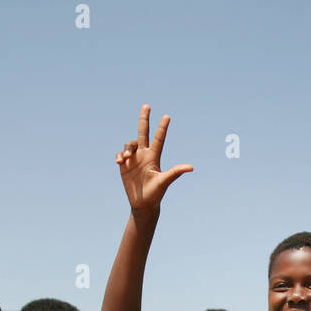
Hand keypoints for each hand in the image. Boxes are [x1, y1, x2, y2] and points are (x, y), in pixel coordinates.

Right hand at [117, 105, 192, 220]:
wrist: (143, 204)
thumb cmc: (156, 194)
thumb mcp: (165, 181)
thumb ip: (176, 172)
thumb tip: (191, 167)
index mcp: (154, 157)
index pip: (159, 139)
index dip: (163, 128)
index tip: (167, 116)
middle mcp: (144, 155)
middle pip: (144, 132)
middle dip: (145, 119)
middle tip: (146, 106)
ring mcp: (134, 159)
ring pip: (130, 144)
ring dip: (127, 148)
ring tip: (125, 158)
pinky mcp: (124, 165)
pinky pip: (119, 154)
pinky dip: (119, 155)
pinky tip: (120, 161)